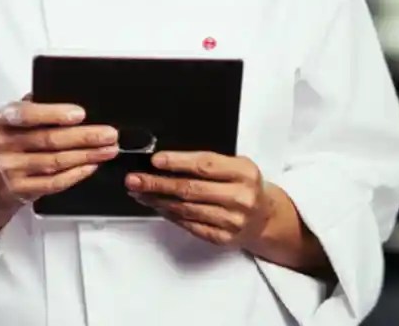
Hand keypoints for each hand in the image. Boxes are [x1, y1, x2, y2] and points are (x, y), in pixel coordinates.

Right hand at [0, 96, 118, 208]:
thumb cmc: (18, 139)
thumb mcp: (20, 117)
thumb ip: (39, 106)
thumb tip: (72, 97)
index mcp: (3, 119)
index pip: (26, 114)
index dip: (53, 114)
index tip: (80, 114)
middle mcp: (3, 143)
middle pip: (48, 139)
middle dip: (84, 137)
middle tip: (109, 134)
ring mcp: (11, 168)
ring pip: (55, 162)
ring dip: (87, 155)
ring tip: (109, 149)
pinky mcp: (21, 189)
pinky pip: (54, 183)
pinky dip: (76, 174)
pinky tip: (91, 166)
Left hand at [125, 151, 271, 248]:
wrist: (264, 218)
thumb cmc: (243, 186)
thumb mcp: (235, 166)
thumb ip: (206, 162)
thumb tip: (163, 161)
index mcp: (244, 172)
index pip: (205, 165)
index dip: (177, 162)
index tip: (154, 160)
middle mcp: (241, 197)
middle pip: (190, 189)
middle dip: (157, 184)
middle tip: (134, 179)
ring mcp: (232, 220)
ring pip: (186, 209)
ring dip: (157, 200)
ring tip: (138, 191)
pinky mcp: (223, 238)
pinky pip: (189, 224)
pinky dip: (168, 214)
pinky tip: (155, 205)